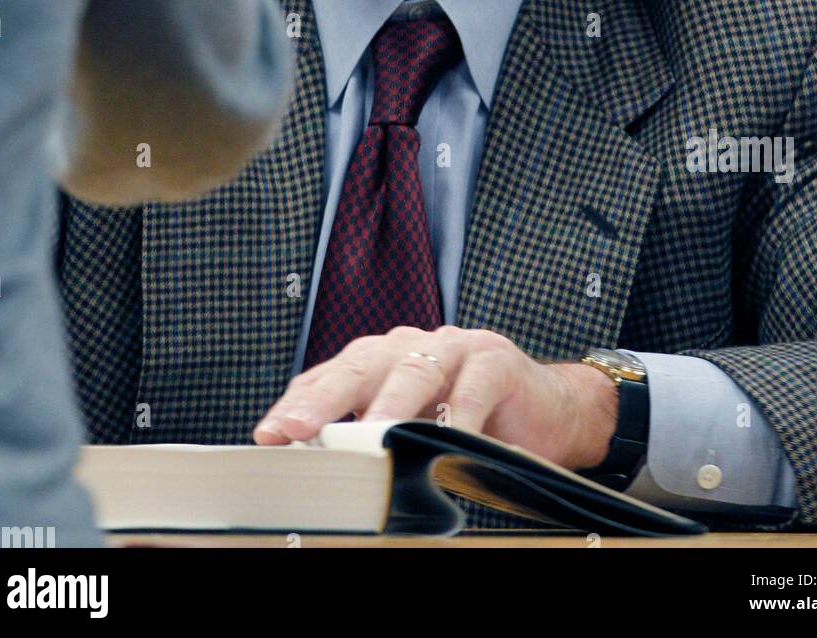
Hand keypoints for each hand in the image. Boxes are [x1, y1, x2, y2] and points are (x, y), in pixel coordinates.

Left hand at [253, 326, 617, 471]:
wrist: (548, 410)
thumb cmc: (473, 420)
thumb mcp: (415, 428)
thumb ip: (372, 436)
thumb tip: (317, 469)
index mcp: (383, 359)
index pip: (331, 376)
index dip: (297, 403)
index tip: (268, 436)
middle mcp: (412, 346)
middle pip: (361, 365)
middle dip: (325, 398)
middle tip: (296, 428)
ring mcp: (455, 347)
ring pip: (414, 370)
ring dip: (390, 404)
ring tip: (370, 435)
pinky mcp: (497, 360)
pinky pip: (473, 388)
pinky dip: (459, 415)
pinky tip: (449, 439)